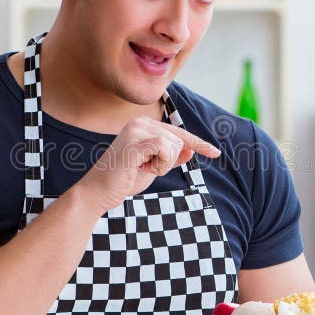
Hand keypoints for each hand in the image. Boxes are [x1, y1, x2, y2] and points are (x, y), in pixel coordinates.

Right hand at [76, 116, 219, 212]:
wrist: (98, 193)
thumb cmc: (123, 180)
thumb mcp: (153, 168)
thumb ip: (171, 157)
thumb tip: (190, 149)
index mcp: (143, 125)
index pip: (178, 133)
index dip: (198, 143)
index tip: (216, 152)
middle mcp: (140, 122)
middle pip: (178, 140)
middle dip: (168, 162)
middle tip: (144, 169)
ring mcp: (136, 129)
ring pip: (174, 146)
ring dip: (162, 165)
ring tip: (140, 168)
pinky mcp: (135, 141)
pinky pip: (165, 149)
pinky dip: (160, 164)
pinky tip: (142, 168)